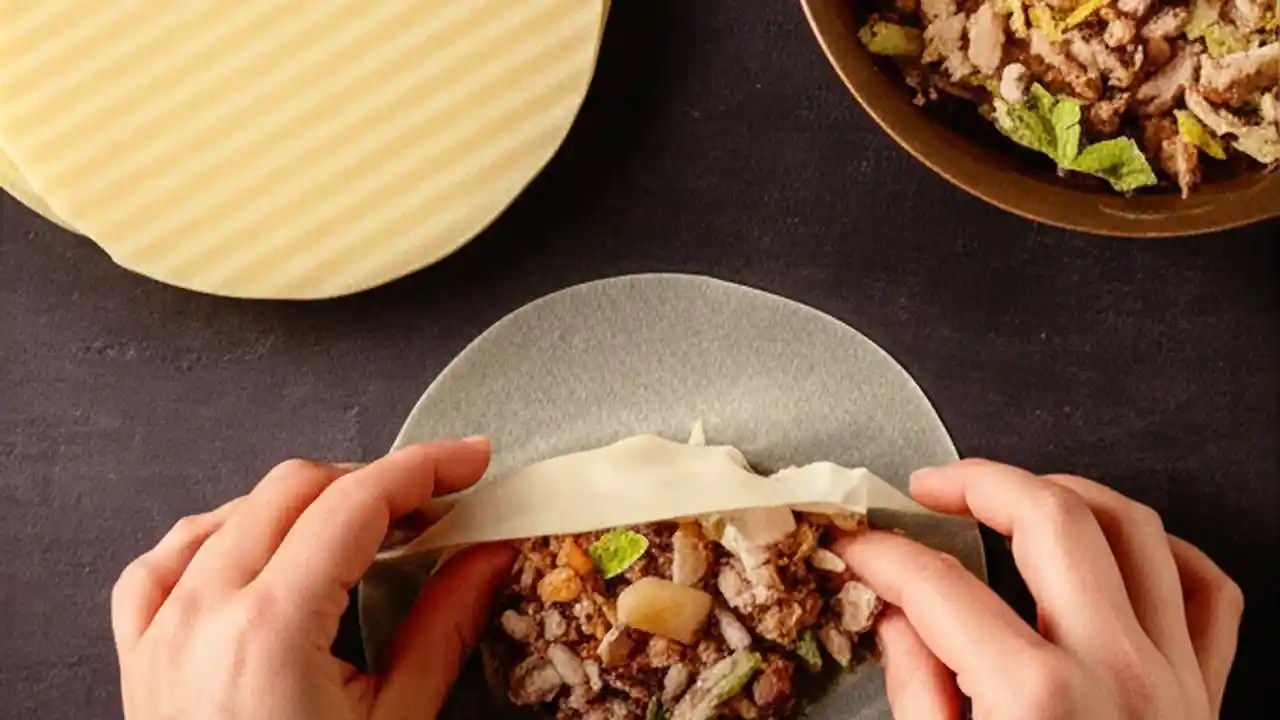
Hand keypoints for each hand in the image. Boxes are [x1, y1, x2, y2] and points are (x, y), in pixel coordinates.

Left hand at [111, 438, 515, 719]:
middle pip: (295, 488)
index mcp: (270, 627)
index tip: (468, 460)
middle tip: (435, 499)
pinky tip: (257, 546)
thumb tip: (487, 554)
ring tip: (361, 525)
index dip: (424, 467)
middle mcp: (203, 614)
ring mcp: (162, 632)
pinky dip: (218, 536)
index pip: (355, 501)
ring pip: (230, 512)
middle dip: (374, 479)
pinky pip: (164, 562)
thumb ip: (445, 624)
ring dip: (303, 503)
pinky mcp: (142, 656)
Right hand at [834, 460, 1242, 719]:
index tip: (856, 548)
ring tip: (1017, 495)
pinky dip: (1166, 552)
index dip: (883, 556)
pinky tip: (1117, 550)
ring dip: (1069, 493)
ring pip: (1137, 531)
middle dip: (980, 482)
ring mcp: (1174, 679)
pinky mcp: (1208, 697)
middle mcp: (1114, 671)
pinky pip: (1207, 592)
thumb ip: (919, 689)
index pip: (938, 587)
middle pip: (1050, 518)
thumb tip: (899, 615)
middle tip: (932, 489)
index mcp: (1035, 698)